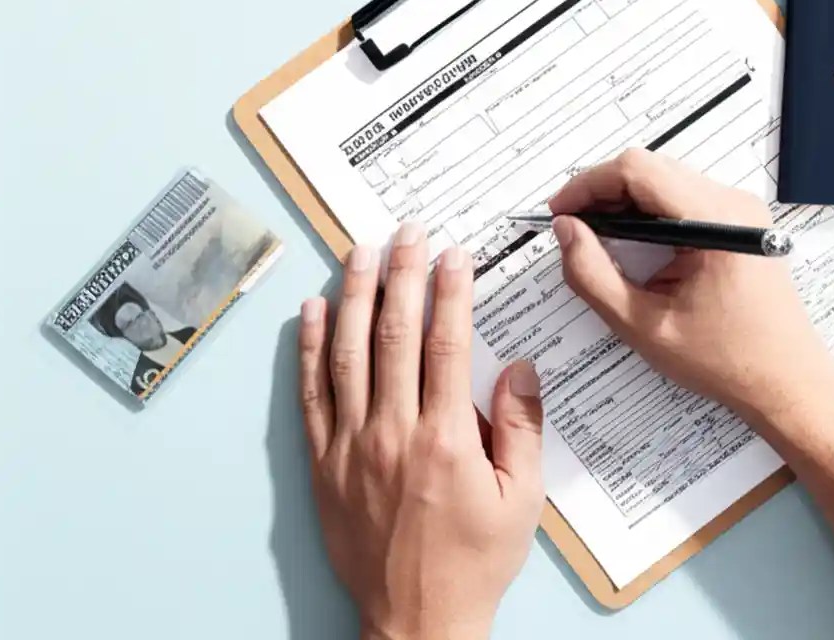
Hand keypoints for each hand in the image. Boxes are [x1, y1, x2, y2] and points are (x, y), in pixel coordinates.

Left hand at [299, 226, 544, 639]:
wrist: (417, 620)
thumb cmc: (475, 562)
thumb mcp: (522, 500)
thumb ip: (521, 429)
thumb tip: (517, 368)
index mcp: (447, 440)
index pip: (445, 345)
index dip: (450, 292)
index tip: (454, 255)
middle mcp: (393, 434)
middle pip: (393, 336)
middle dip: (402, 275)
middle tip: (407, 233)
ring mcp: (351, 448)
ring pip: (348, 355)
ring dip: (355, 297)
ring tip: (360, 252)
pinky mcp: (324, 466)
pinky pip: (312, 396)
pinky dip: (311, 350)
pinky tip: (314, 312)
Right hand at [549, 149, 833, 425]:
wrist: (787, 382)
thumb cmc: (727, 361)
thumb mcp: (644, 325)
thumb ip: (593, 275)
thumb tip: (566, 231)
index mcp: (716, 221)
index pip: (638, 170)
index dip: (588, 185)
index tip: (560, 213)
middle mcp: (734, 204)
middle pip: (650, 169)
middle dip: (602, 193)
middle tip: (571, 229)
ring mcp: (741, 211)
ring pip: (665, 181)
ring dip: (625, 203)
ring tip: (596, 241)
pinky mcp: (741, 225)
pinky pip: (684, 200)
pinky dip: (649, 214)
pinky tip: (631, 247)